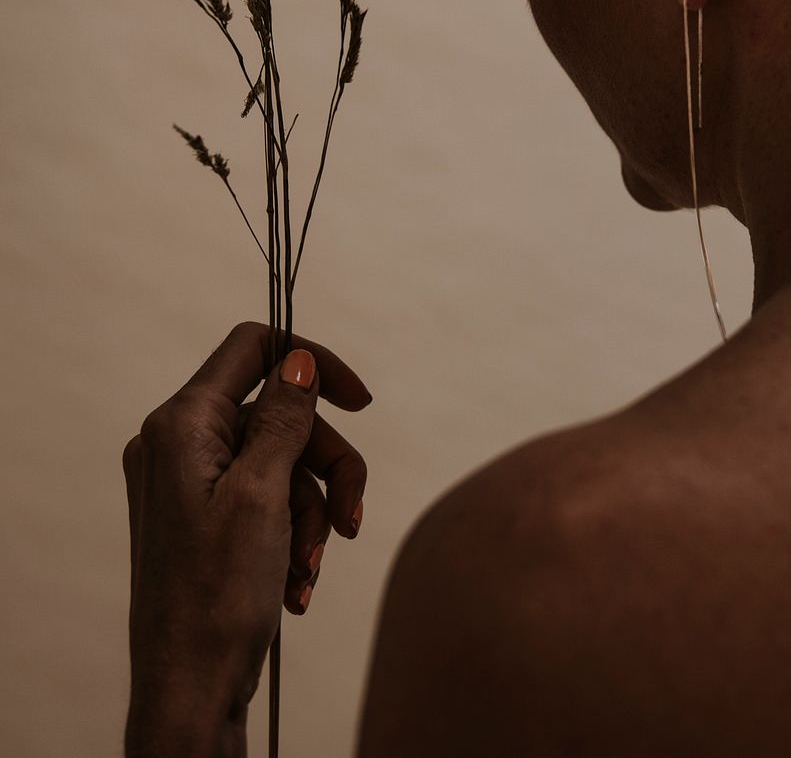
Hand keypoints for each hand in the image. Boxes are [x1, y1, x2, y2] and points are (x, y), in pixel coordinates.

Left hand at [122, 320, 372, 738]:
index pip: (252, 349)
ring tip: (311, 567)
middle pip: (281, 417)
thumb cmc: (214, 599)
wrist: (190, 692)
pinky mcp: (206, 518)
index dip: (311, 362)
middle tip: (351, 517)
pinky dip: (293, 534)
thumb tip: (297, 360)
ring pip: (284, 462)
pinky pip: (269, 499)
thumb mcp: (263, 494)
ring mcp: (191, 483)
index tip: (359, 401)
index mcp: (182, 425)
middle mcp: (180, 445)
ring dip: (313, 512)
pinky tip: (296, 583)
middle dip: (326, 466)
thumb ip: (283, 418)